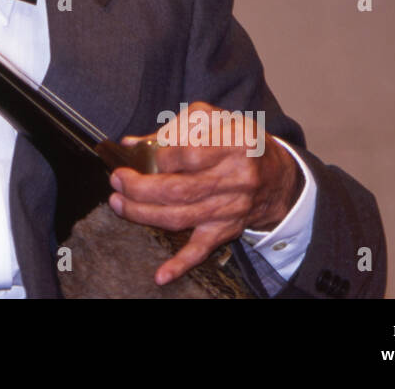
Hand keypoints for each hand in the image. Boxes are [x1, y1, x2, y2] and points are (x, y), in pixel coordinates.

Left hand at [107, 101, 302, 285]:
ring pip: (181, 218)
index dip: (161, 156)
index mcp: (235, 143)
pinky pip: (202, 250)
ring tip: (119, 203)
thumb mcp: (213, 120)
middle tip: (117, 180)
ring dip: (143, 214)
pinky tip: (161, 274)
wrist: (277, 175)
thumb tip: (131, 144)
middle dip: (139, 187)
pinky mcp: (227, 229)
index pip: (190, 153)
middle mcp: (236, 178)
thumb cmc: (237, 140)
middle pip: (179, 189)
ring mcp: (231, 208)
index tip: (142, 155)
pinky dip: (180, 264)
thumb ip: (172, 128)